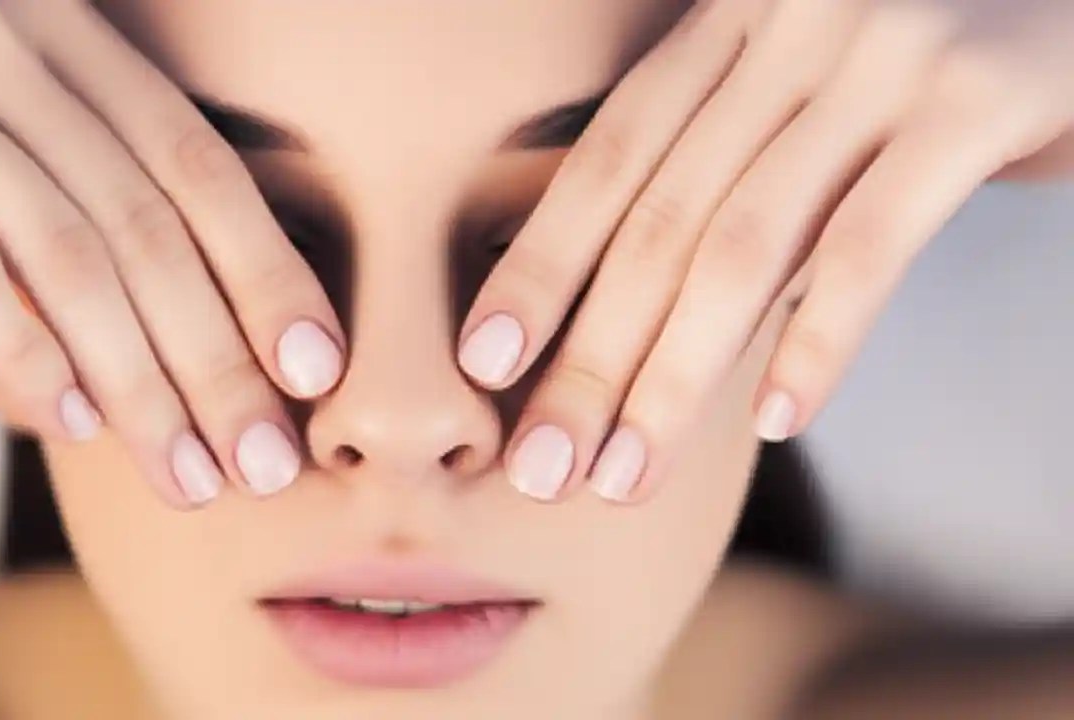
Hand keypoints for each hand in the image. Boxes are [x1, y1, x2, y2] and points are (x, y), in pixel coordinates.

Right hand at [0, 0, 344, 507]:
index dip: (266, 271)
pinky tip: (71, 424)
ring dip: (141, 384)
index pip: (193, 161)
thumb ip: (55, 244)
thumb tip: (151, 378)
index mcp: (52, 27)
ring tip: (187, 476)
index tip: (318, 372)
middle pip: (145, 219)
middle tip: (264, 463)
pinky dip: (24, 350)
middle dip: (217, 358)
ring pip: (64, 252)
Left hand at [457, 0, 1073, 501]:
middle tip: (540, 465)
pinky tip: (778, 422)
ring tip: (627, 477)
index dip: (541, 264)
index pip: (609, 159)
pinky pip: (876, 242)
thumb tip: (632, 329)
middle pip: (660, 217)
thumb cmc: (920, 65)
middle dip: (591, 355)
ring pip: (746, 243)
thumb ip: (727, 174)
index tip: (483, 364)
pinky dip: (820, 340)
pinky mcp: (976, 99)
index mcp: (727, 21)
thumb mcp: (805, 94)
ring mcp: (880, 54)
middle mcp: (787, 24)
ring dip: (676, 377)